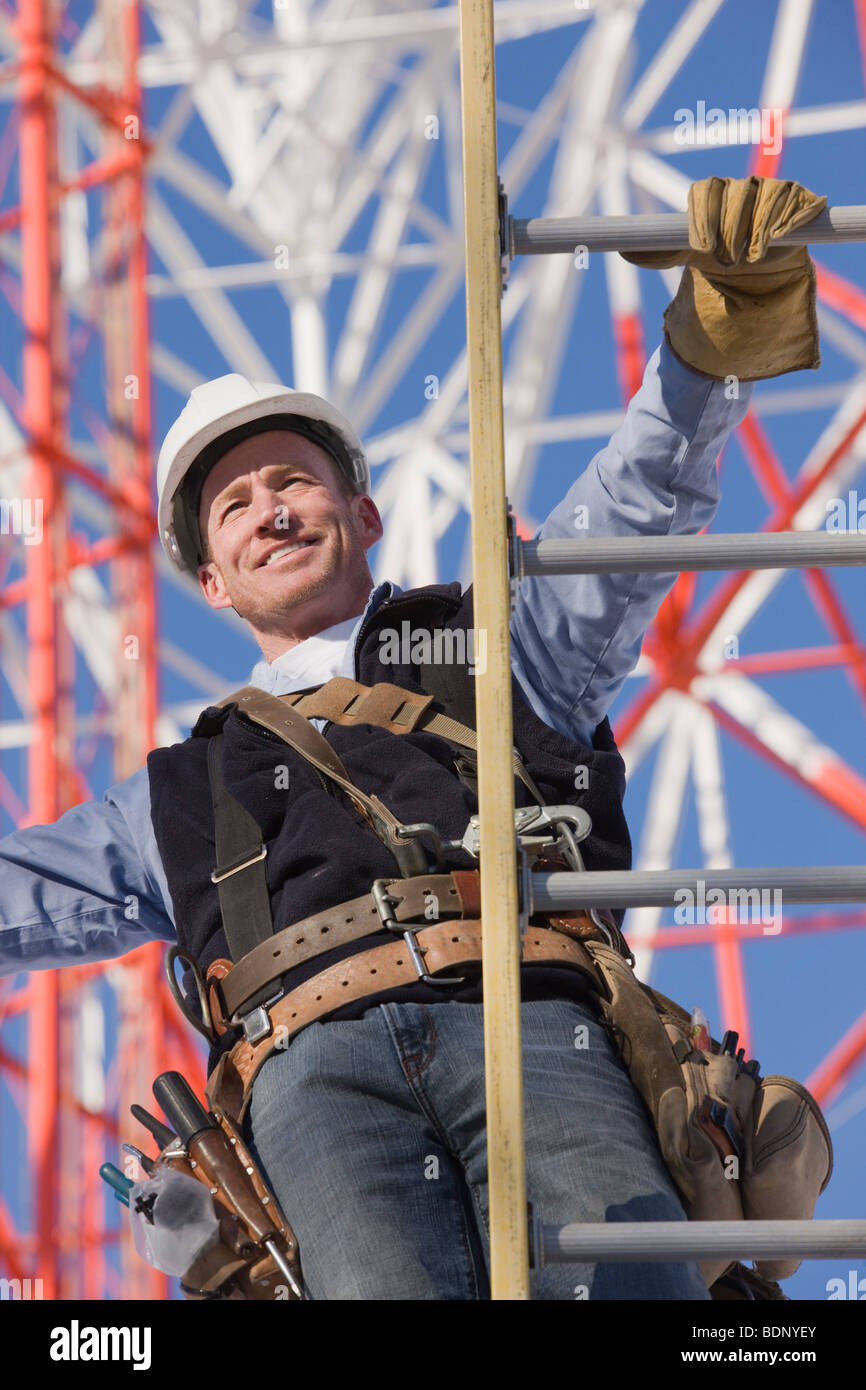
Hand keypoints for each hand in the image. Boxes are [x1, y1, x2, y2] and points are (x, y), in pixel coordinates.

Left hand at [621, 176, 826, 380]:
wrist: (753, 273)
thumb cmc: (715, 258)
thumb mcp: (683, 256)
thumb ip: (656, 251)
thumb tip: (620, 248)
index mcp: (712, 191)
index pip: (706, 190)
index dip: (704, 217)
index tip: (702, 247)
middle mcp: (742, 185)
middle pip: (737, 193)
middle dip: (731, 229)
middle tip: (727, 259)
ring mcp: (772, 189)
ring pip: (768, 196)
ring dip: (758, 228)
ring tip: (751, 256)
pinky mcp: (799, 200)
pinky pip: (796, 199)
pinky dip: (788, 218)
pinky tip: (779, 238)